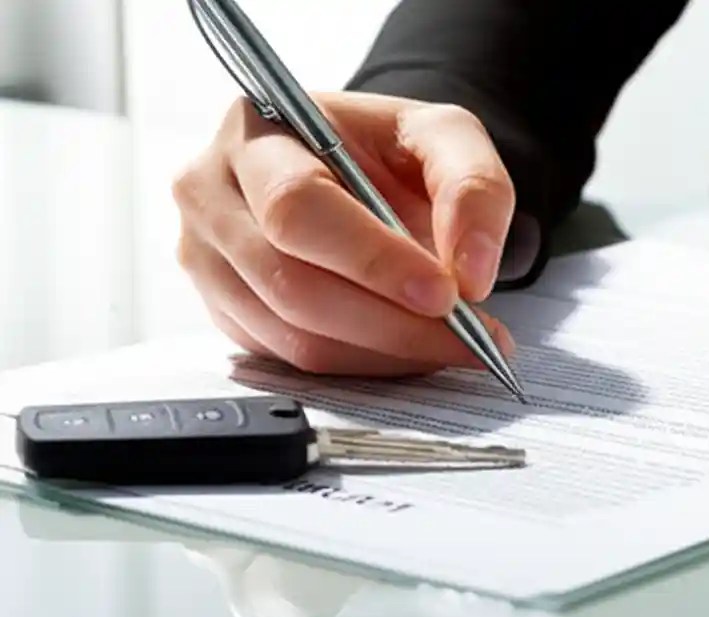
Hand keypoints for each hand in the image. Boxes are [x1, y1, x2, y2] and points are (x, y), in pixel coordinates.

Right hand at [174, 92, 516, 375]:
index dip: (372, 259)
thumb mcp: (442, 136)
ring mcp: (208, 263)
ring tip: (453, 343)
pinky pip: (294, 363)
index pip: (297, 206)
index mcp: (255, 132)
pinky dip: (365, 364)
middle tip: (467, 334)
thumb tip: (472, 272)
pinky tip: (408, 346)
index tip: (444, 293)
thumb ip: (472, 186)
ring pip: (294, 337)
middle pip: (290, 283)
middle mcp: (211, 196)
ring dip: (387, 352)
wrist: (354, 171)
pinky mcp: (226, 315)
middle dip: (391, 321)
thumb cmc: (384, 149)